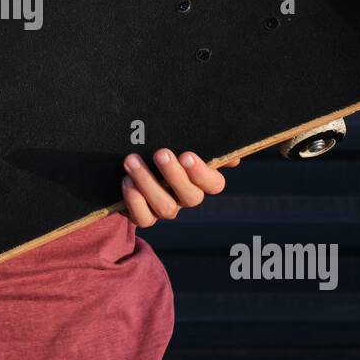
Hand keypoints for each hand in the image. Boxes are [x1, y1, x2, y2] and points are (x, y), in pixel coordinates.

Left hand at [121, 148, 240, 227]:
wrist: (133, 162)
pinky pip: (143, 219)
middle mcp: (185, 197)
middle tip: (161, 153)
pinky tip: (127, 181)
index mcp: (200, 179)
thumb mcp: (181, 141)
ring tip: (132, 160)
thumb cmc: (163, 147)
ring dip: (148, 183)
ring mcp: (166, 209)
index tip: (187, 155)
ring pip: (166, 208)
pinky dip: (134, 200)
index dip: (203, 173)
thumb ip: (205, 143)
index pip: (214, 184)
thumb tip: (233, 157)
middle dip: (175, 175)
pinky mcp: (145, 217)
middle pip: (191, 197)